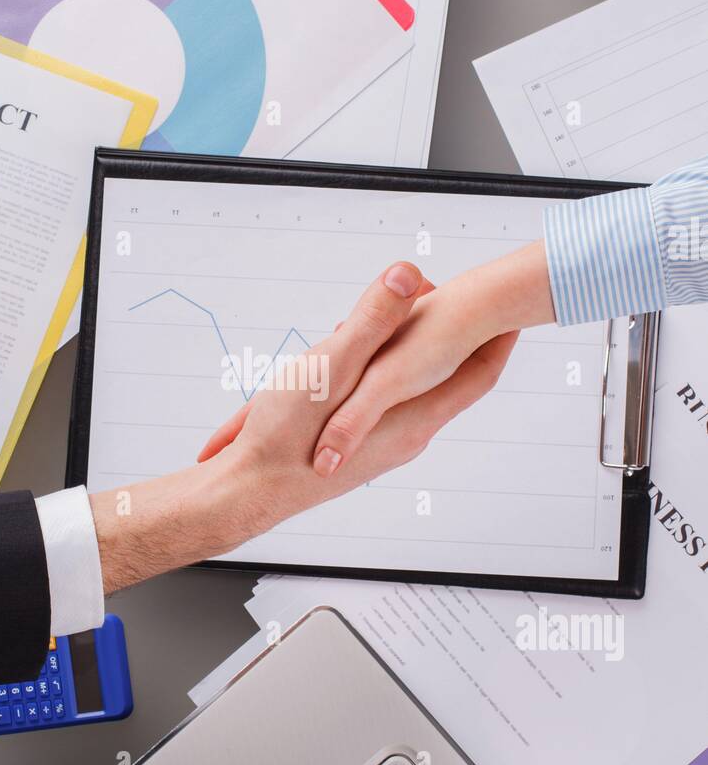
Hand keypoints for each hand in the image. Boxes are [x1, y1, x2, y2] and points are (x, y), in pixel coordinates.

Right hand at [90, 261, 516, 594]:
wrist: (245, 491)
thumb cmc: (284, 438)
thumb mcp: (330, 368)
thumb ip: (372, 321)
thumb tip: (410, 274)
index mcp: (413, 417)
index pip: (479, 374)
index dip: (500, 339)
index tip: (517, 310)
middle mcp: (407, 436)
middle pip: (444, 377)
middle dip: (443, 335)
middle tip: (442, 296)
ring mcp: (381, 445)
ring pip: (403, 388)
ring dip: (396, 354)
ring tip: (382, 323)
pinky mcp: (356, 448)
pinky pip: (378, 402)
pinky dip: (372, 376)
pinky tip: (340, 362)